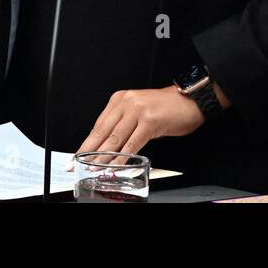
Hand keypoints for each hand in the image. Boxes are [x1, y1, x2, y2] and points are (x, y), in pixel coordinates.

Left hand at [72, 87, 204, 162]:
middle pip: (103, 131)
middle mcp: (127, 102)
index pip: (99, 123)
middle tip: (79, 163)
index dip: (87, 141)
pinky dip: (123, 158)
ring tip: (94, 168)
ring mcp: (138, 111)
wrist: (190, 101)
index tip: (77, 154)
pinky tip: (116, 166)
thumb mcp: (140, 111)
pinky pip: (132, 144)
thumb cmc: (166, 108)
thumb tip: (108, 147)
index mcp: (121, 99)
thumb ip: (124, 124)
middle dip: (90, 150)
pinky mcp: (150, 121)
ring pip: (116, 138)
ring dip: (103, 157)